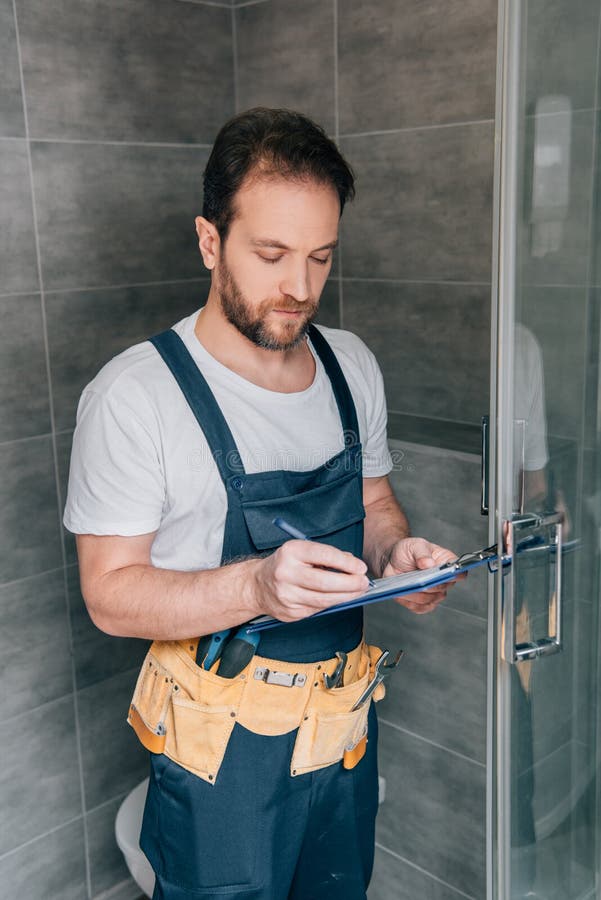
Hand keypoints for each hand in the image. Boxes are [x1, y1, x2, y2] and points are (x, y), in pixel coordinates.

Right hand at [252, 540, 370, 622]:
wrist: (257, 585)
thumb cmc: (286, 564)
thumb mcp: (302, 551)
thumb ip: (327, 556)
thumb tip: (354, 566)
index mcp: (291, 552)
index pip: (323, 555)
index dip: (346, 563)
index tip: (361, 568)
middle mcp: (286, 573)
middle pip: (325, 582)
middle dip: (350, 584)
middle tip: (364, 583)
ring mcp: (287, 595)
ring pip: (324, 599)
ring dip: (346, 597)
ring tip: (358, 592)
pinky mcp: (290, 612)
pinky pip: (317, 609)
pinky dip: (332, 603)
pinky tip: (340, 598)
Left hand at [382, 537, 463, 614]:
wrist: (393, 560)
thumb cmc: (408, 551)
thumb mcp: (415, 546)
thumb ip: (422, 553)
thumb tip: (429, 564)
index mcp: (447, 563)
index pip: (460, 571)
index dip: (457, 573)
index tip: (447, 572)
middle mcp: (444, 580)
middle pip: (444, 587)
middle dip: (432, 584)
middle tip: (421, 580)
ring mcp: (434, 593)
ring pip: (431, 599)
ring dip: (418, 593)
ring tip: (407, 585)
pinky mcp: (423, 603)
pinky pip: (420, 608)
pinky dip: (410, 601)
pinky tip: (403, 593)